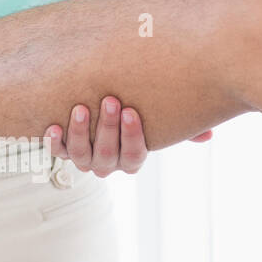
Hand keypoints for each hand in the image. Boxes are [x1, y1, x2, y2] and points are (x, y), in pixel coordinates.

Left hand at [43, 96, 211, 176]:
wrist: (96, 98)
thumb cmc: (136, 107)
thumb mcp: (159, 115)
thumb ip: (181, 123)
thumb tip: (209, 134)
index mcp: (132, 157)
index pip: (135, 155)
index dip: (133, 136)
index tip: (131, 112)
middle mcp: (108, 162)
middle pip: (108, 154)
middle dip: (108, 128)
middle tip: (110, 100)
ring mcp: (85, 157)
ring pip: (81, 156)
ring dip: (80, 133)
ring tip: (81, 109)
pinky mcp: (63, 149)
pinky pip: (58, 152)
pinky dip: (54, 142)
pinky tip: (53, 126)